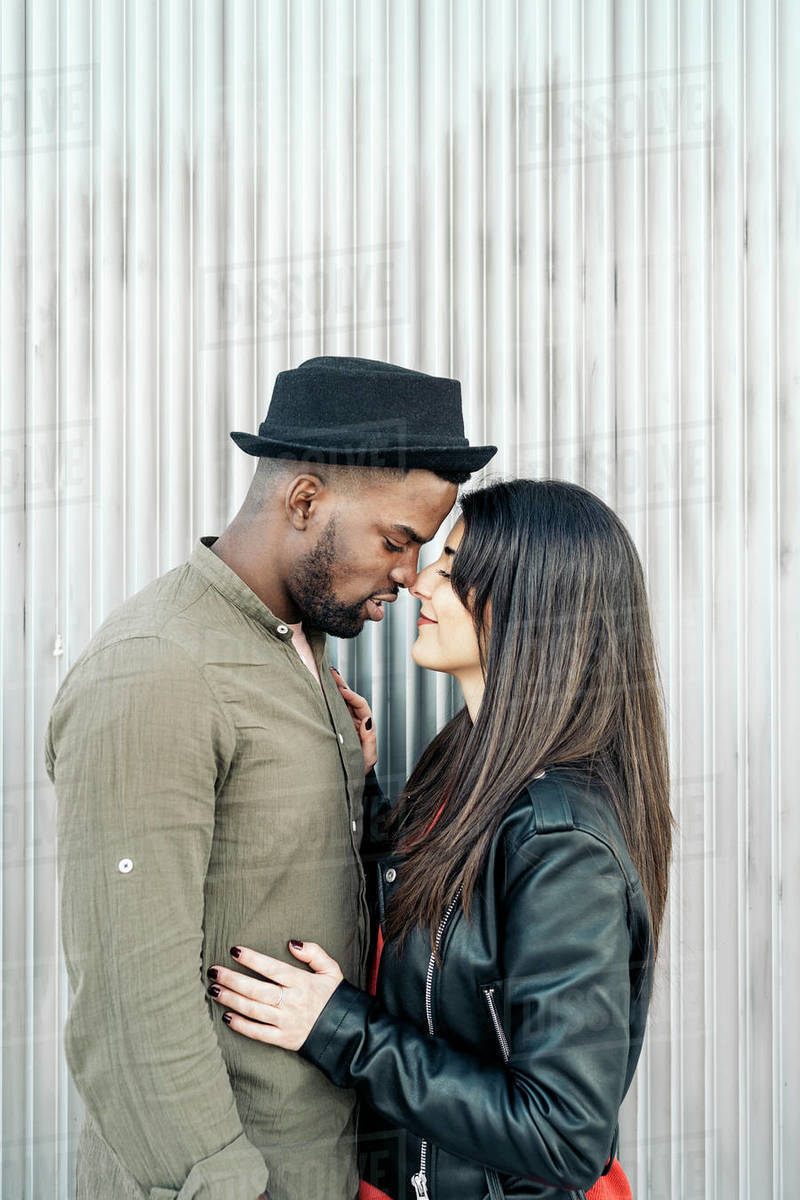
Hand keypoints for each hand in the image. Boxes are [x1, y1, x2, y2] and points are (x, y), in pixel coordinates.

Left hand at [208, 942, 343, 1050]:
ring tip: (213, 990)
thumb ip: (314, 952)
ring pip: (252, 1010)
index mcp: (302, 982)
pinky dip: (241, 1025)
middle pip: (256, 989)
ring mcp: (286, 1022)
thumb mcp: (332, 969)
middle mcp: (291, 1002)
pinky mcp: (283, 1040)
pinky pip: (258, 1033)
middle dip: (232, 979)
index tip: (234, 950)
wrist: (348, 1032)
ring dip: (231, 999)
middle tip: (213, 971)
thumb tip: (292, 943)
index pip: (272, 968)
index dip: (252, 959)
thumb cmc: (336, 997)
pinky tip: (227, 1017)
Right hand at [330, 667, 376, 773]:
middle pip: (350, 699)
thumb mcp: (367, 759)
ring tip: (325, 675)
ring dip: (334, 688)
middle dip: (342, 684)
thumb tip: (368, 720)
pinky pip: (332, 709)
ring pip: (341, 702)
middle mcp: (356, 722)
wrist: (344, 782)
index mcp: (365, 727)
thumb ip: (370, 741)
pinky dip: (327, 699)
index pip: (361, 706)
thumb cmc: (357, 772)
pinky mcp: (334, 726)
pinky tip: (320, 689)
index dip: (352, 696)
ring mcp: (345, 723)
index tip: (342, 690)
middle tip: (331, 672)